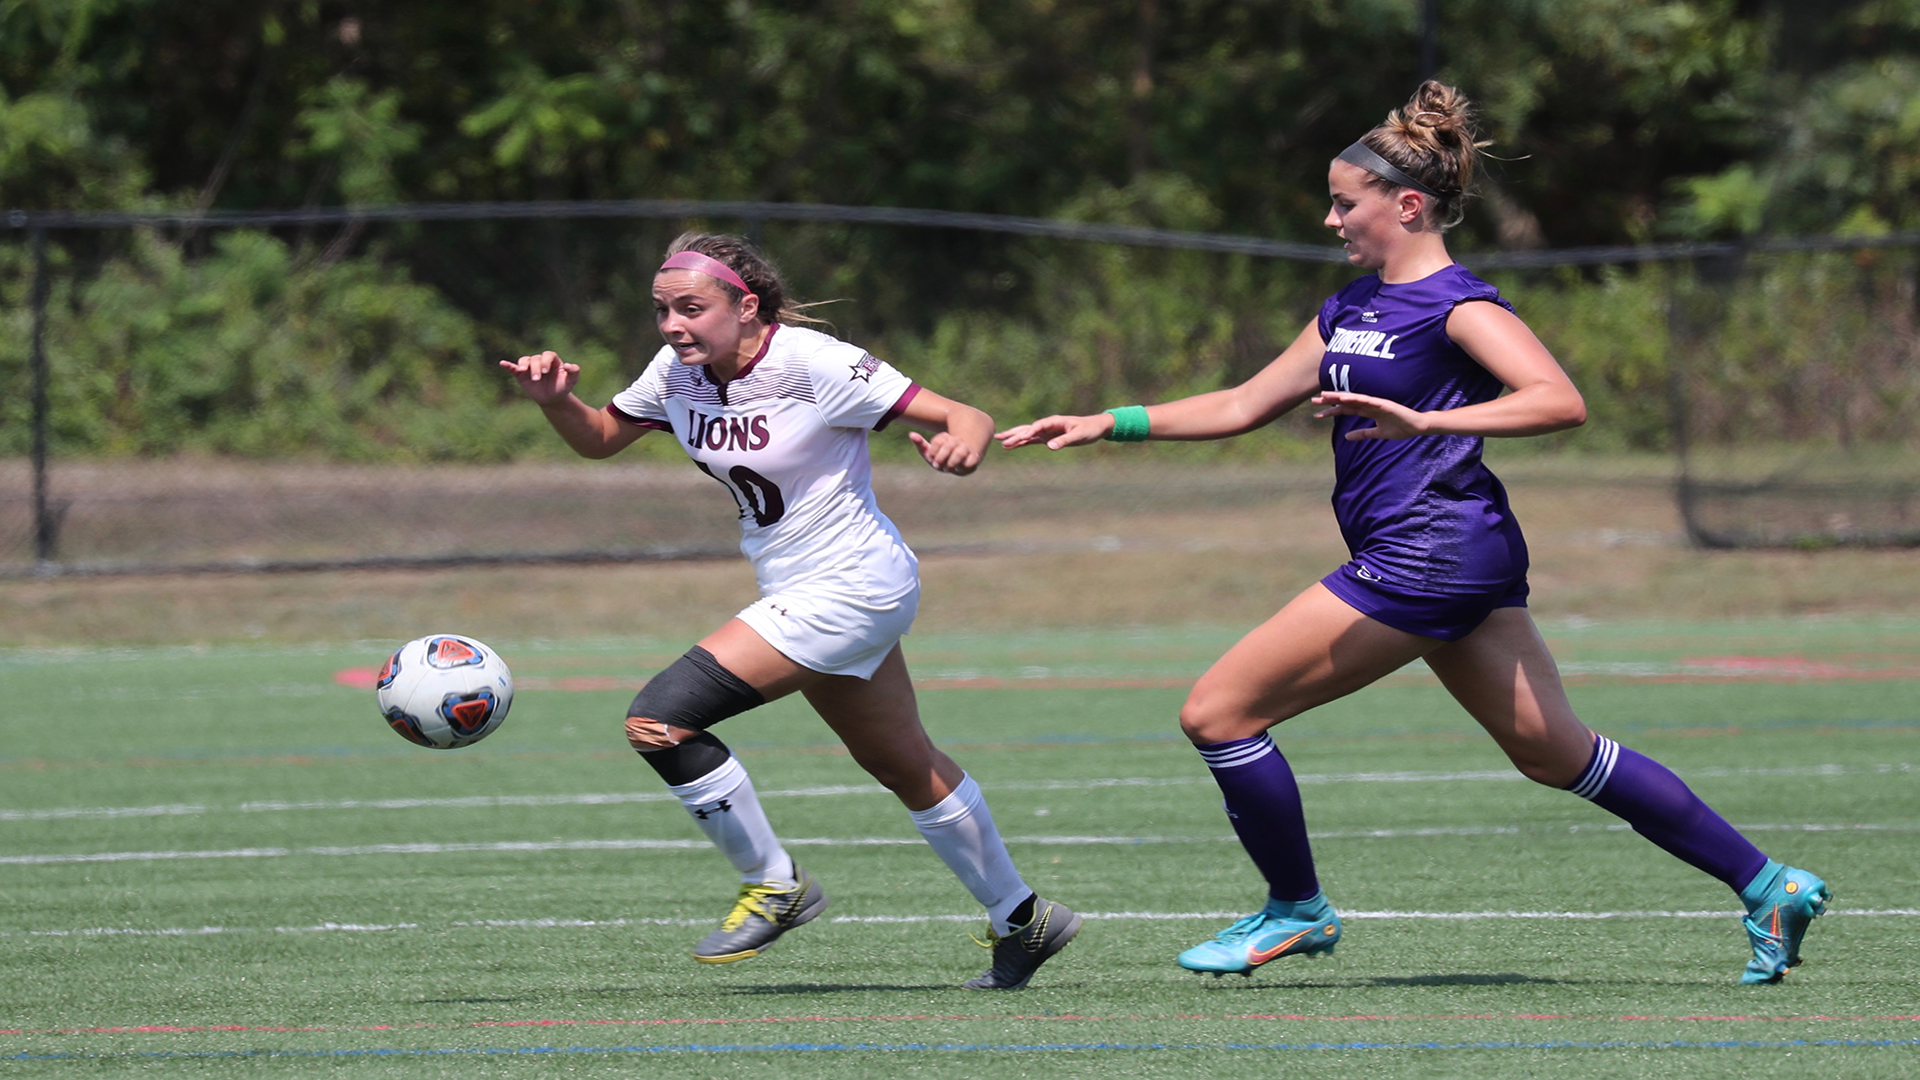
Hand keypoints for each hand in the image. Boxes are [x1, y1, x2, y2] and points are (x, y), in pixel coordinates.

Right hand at [499, 351, 580, 404]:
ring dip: (524, 365)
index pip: (548, 355)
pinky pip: (513, 368)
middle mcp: (540, 361)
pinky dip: (508, 365)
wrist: (553, 399)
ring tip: (523, 371)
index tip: (546, 372)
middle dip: (535, 367)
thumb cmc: (562, 387)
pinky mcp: (521, 374)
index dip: (546, 361)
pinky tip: (502, 363)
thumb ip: (574, 371)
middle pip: (535, 358)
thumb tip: (567, 365)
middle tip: (537, 379)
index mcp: (553, 360)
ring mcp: (530, 367)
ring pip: (525, 360)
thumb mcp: (571, 380)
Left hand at [909, 430, 981, 474]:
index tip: (932, 459)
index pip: (938, 441)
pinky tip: (959, 469)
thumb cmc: (942, 458)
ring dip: (951, 462)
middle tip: (937, 465)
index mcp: (946, 437)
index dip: (933, 452)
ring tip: (949, 468)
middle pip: (949, 446)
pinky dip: (963, 466)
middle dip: (941, 458)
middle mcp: (957, 441)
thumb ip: (920, 444)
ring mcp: (966, 449)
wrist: (959, 465)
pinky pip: (971, 461)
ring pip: (959, 453)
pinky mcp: (975, 458)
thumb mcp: (929, 452)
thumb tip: (911, 433)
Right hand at [995, 414, 1112, 449]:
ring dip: (1014, 438)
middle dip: (1014, 434)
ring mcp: (1046, 432)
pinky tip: (1012, 446)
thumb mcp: (1079, 436)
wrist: (1095, 427)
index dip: (1030, 431)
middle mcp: (1048, 425)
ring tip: (1000, 441)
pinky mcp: (1047, 438)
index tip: (1021, 437)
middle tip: (999, 438)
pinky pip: (1032, 440)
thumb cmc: (1089, 429)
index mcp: (1055, 421)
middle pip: (1028, 429)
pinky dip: (1022, 443)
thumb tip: (1050, 446)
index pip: (1038, 426)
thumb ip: (1064, 441)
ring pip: (1027, 434)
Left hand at [1312, 391, 1428, 440]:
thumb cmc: (1400, 428)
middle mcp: (1369, 405)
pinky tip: (1344, 398)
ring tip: (1325, 396)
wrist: (1417, 426)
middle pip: (1346, 402)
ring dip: (1339, 396)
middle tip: (1314, 401)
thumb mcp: (1378, 433)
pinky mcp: (1383, 404)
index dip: (1332, 411)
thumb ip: (1363, 434)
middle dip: (1330, 401)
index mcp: (1367, 411)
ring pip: (1353, 398)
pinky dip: (1355, 398)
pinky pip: (1367, 400)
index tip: (1318, 414)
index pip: (1346, 410)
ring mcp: (1376, 403)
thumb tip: (1346, 437)